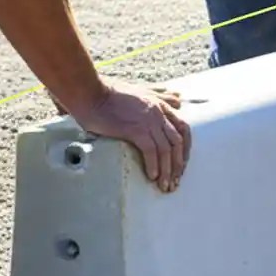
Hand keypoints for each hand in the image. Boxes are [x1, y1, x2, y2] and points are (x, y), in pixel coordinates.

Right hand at [69, 81, 191, 192]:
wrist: (90, 93)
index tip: (181, 165)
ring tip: (164, 185)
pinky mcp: (136, 129)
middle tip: (174, 181)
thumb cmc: (109, 93)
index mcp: (161, 105)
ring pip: (166, 150)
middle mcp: (159, 113)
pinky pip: (151, 151)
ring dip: (167, 170)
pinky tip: (152, 176)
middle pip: (178, 143)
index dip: (185, 150)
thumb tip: (178, 98)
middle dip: (178, 164)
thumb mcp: (141, 90)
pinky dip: (153, 165)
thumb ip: (160, 94)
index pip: (183, 129)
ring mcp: (149, 121)